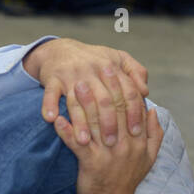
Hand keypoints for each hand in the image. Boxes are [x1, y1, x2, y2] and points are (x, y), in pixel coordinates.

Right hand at [24, 37, 149, 145]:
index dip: (132, 112)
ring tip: (83, 141)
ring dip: (79, 122)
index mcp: (111, 67)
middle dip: (108, 123)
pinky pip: (50, 94)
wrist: (61, 50)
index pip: (126, 92)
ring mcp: (71, 74)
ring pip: (77, 101)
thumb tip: (145, 91)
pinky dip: (49, 105)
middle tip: (111, 144)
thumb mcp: (118, 59)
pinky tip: (51, 119)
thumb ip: (135, 73)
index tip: (136, 132)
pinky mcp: (53, 78)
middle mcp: (92, 70)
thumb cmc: (93, 59)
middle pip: (103, 100)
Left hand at [54, 75, 163, 193]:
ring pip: (95, 123)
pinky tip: (57, 119)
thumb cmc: (127, 178)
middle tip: (92, 68)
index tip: (113, 68)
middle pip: (114, 109)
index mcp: (138, 139)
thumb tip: (152, 111)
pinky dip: (66, 131)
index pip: (132, 106)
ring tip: (76, 86)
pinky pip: (77, 144)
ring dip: (84, 104)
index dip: (122, 85)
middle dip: (103, 87)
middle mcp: (125, 144)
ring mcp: (107, 154)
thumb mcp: (149, 157)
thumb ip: (154, 133)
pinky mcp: (90, 164)